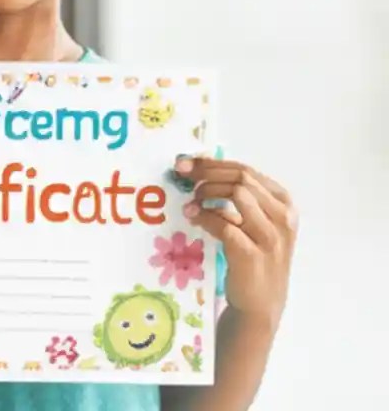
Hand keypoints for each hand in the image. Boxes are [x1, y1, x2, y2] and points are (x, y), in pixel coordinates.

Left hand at [178, 155, 298, 325]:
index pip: (247, 170)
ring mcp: (270, 236)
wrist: (261, 303)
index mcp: (284, 203)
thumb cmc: (254, 258)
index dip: (213, 163)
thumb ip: (239, 198)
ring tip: (190, 203)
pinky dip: (204, 217)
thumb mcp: (255, 223)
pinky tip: (193, 217)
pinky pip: (224, 224)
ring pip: (237, 195)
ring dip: (206, 193)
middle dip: (206, 172)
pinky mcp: (252, 254)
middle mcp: (283, 217)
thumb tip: (200, 169)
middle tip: (181, 175)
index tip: (185, 162)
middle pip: (241, 178)